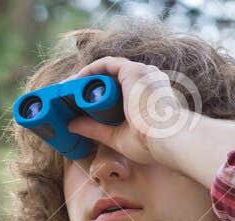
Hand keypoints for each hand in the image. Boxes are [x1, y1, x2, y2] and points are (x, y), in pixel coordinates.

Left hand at [65, 56, 199, 168]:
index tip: (78, 104)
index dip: (98, 94)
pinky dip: (88, 70)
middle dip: (88, 85)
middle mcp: (147, 79)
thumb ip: (95, 130)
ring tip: (66, 89)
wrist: (168, 139)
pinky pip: (105, 64)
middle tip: (67, 97)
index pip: (119, 88)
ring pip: (107, 69)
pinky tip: (74, 81)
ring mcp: (141, 73)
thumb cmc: (151, 143)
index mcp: (149, 94)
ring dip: (85, 77)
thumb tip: (71, 126)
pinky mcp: (133, 71)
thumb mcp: (116, 137)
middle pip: (111, 77)